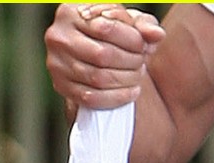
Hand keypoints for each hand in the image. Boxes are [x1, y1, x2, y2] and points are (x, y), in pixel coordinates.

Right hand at [45, 3, 163, 111]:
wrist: (84, 49)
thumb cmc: (107, 31)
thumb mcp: (123, 21)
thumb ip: (142, 25)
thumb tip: (157, 35)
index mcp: (70, 12)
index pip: (106, 28)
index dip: (131, 40)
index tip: (144, 47)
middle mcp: (58, 37)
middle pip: (102, 55)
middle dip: (129, 62)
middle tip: (143, 64)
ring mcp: (56, 64)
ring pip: (98, 79)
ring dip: (125, 81)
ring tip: (138, 76)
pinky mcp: (60, 87)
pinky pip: (91, 99)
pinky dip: (116, 98)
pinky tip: (131, 93)